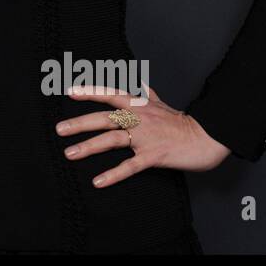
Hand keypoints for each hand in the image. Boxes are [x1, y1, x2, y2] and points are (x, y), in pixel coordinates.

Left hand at [56, 84, 231, 187]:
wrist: (206, 137)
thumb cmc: (182, 122)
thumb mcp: (162, 104)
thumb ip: (147, 95)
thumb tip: (141, 84)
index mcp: (139, 105)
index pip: (110, 94)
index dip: (90, 92)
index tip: (70, 92)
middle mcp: (139, 118)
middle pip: (104, 118)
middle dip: (80, 123)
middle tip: (59, 129)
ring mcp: (145, 137)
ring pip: (112, 140)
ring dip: (89, 146)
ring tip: (69, 153)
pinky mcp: (153, 156)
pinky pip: (130, 166)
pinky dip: (113, 174)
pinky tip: (98, 181)